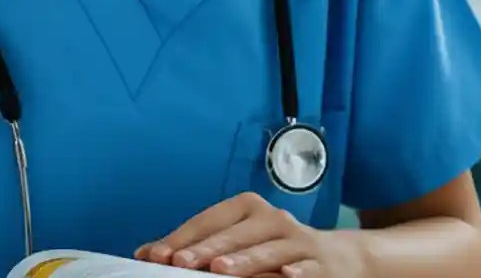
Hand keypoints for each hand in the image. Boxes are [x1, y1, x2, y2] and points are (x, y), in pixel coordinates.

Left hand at [135, 192, 364, 277]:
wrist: (335, 257)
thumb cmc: (273, 248)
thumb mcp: (238, 241)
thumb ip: (197, 247)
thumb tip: (146, 254)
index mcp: (248, 209)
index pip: (210, 221)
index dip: (184, 238)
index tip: (157, 256)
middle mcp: (273, 220)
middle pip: (236, 234)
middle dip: (209, 249)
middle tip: (182, 263)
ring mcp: (297, 242)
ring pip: (269, 251)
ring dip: (246, 260)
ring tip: (222, 270)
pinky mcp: (319, 264)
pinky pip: (305, 268)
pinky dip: (296, 272)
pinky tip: (286, 276)